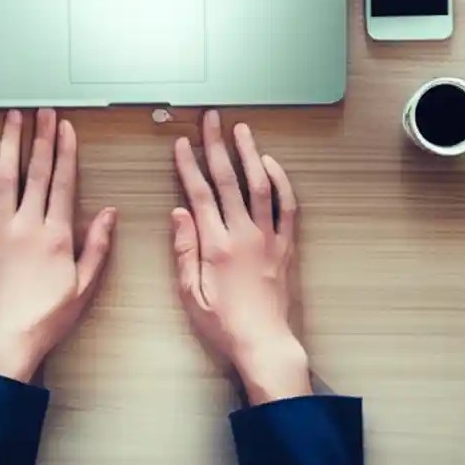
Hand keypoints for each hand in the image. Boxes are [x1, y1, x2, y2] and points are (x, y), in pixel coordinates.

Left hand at [0, 109, 116, 383]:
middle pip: (35, 171)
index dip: (65, 151)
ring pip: (6, 176)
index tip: (65, 128)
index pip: (62, 181)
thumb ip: (97, 246)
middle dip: (41, 137)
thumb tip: (109, 212)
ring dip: (11, 143)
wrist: (7, 336)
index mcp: (56, 234)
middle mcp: (27, 224)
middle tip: (44, 111)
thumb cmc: (47, 316)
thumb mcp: (84, 285)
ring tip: (15, 118)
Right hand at [171, 110, 311, 405]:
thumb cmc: (225, 326)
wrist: (266, 343)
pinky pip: (287, 206)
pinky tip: (271, 164)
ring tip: (241, 130)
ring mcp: (268, 238)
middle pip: (228, 180)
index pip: (198, 194)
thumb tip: (177, 213)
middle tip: (210, 120)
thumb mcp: (191, 295)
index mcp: (215, 246)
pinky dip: (280, 181)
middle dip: (216, 146)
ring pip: (260, 185)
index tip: (181, 143)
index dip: (188, 165)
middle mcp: (243, 235)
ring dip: (250, 154)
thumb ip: (184, 251)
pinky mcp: (286, 246)